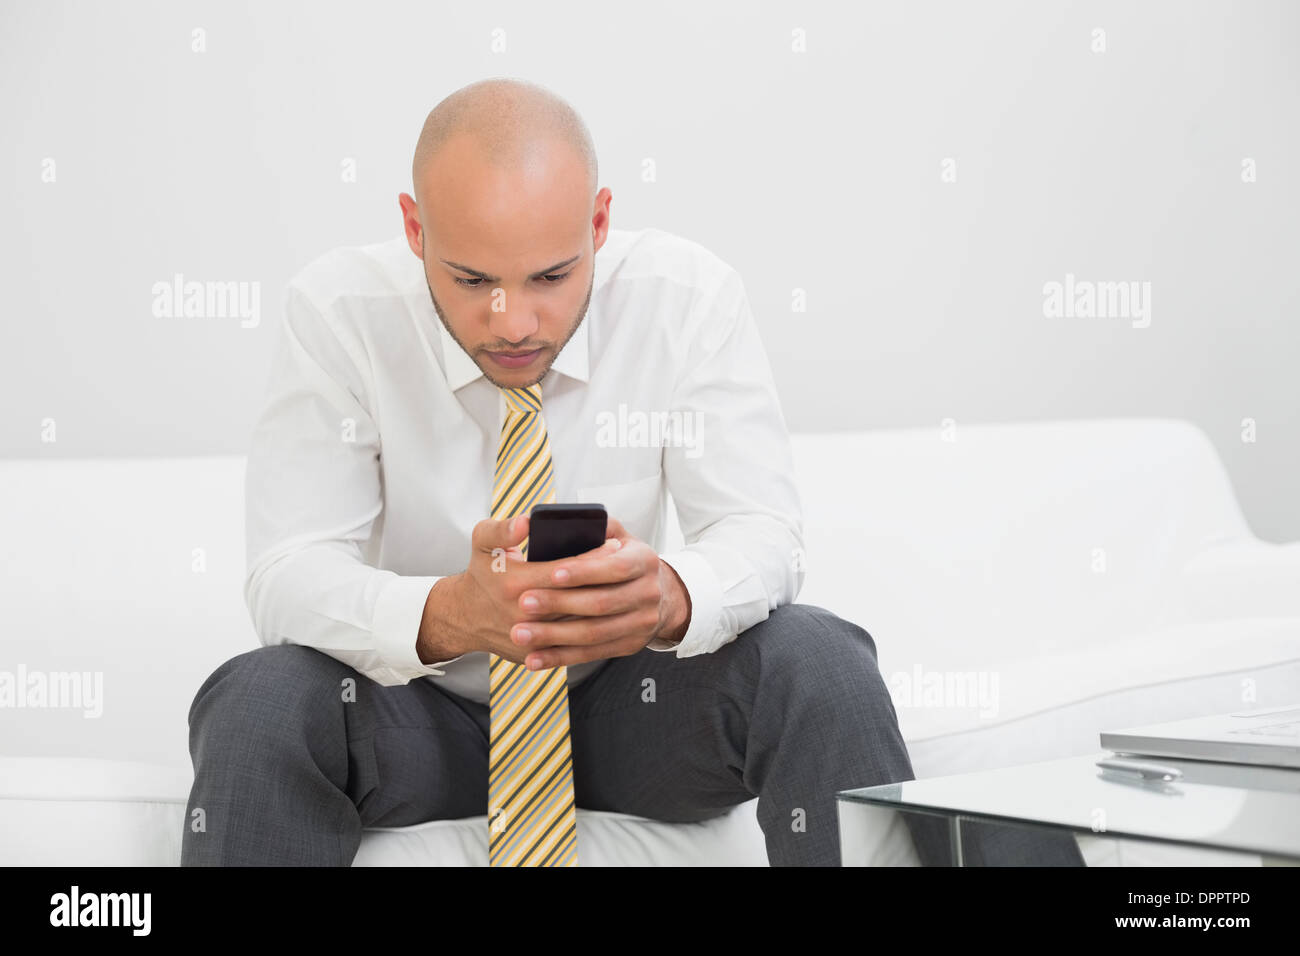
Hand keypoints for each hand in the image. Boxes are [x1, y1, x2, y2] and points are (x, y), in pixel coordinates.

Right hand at [420, 513, 603, 665]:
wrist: (466, 616)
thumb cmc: (482, 574)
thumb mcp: (482, 543)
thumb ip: (502, 528)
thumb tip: (527, 522)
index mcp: (514, 583)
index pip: (564, 570)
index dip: (592, 557)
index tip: (614, 545)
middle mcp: (523, 613)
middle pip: (576, 597)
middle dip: (603, 579)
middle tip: (625, 562)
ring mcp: (530, 637)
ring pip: (578, 622)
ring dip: (602, 604)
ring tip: (620, 585)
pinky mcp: (536, 653)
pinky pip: (571, 642)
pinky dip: (591, 627)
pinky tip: (606, 612)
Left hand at [510, 517, 691, 670]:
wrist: (661, 594)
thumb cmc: (624, 559)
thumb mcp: (619, 535)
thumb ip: (596, 525)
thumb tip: (566, 520)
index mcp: (644, 560)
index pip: (614, 567)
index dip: (583, 571)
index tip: (552, 573)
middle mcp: (648, 593)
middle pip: (600, 603)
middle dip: (559, 604)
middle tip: (523, 603)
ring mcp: (642, 622)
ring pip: (594, 634)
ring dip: (554, 637)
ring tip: (521, 634)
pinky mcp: (630, 645)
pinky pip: (592, 654)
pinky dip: (560, 657)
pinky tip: (535, 658)